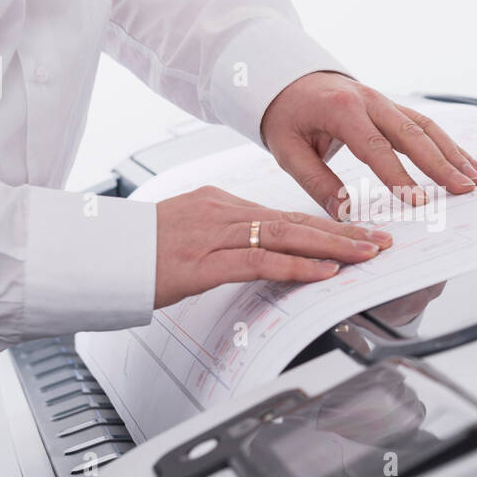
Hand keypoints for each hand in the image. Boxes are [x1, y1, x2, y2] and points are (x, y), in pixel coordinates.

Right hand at [153, 186, 392, 308]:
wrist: (94, 253)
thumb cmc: (134, 252)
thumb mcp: (185, 238)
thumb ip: (222, 244)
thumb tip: (256, 257)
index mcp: (219, 204)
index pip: (284, 215)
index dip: (326, 225)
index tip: (359, 233)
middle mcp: (222, 211)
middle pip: (295, 220)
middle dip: (344, 232)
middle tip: (382, 241)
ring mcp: (213, 234)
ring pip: (286, 236)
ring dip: (333, 246)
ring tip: (368, 255)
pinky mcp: (203, 261)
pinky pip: (259, 260)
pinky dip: (297, 265)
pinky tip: (324, 271)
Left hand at [259, 73, 476, 218]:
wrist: (287, 79)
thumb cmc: (286, 117)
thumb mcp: (289, 152)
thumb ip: (317, 183)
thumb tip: (346, 216)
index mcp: (342, 110)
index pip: (375, 148)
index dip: (399, 177)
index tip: (421, 202)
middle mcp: (369, 100)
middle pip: (412, 134)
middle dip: (441, 164)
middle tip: (464, 190)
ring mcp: (384, 101)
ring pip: (426, 127)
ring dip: (453, 153)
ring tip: (475, 179)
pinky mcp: (392, 107)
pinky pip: (425, 124)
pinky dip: (448, 144)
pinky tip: (467, 162)